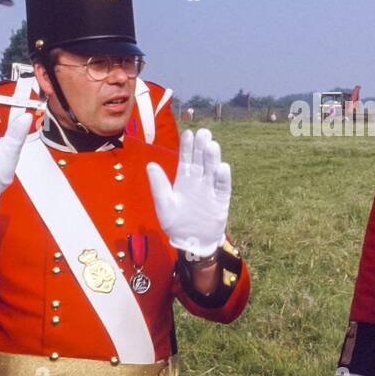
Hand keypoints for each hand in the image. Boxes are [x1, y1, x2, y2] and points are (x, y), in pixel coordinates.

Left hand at [146, 128, 230, 254]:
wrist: (192, 243)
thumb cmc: (176, 224)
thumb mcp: (164, 206)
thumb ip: (159, 186)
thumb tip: (150, 165)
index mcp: (184, 179)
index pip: (186, 158)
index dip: (187, 146)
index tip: (188, 133)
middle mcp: (199, 181)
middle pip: (201, 160)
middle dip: (201, 147)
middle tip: (203, 132)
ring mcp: (211, 189)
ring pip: (213, 170)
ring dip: (213, 158)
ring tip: (212, 145)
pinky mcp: (221, 200)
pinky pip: (223, 187)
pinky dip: (223, 178)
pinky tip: (222, 167)